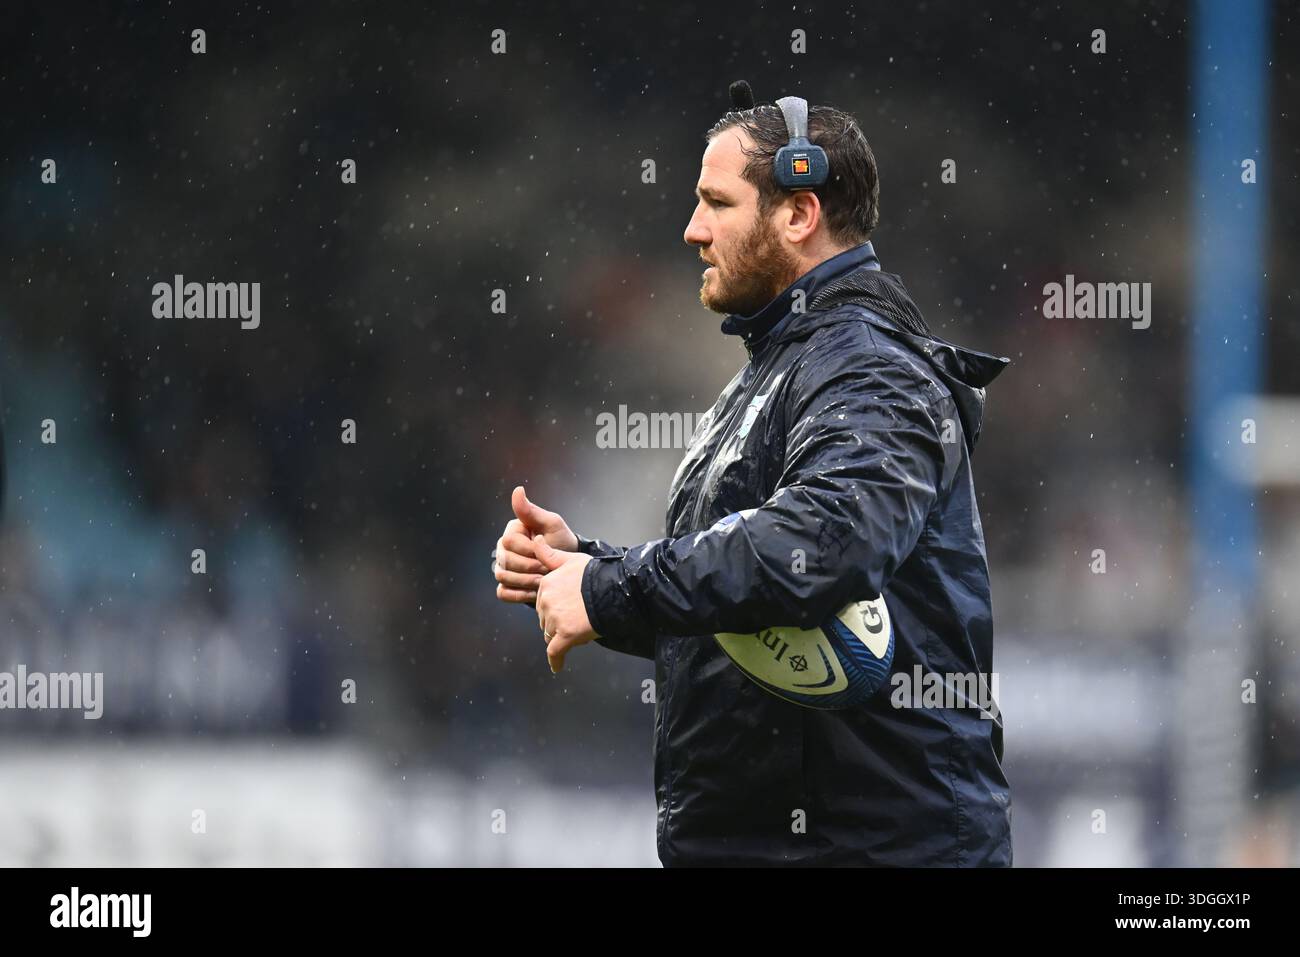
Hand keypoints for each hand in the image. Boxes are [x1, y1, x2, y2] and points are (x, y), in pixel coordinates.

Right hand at [494, 486, 578, 603]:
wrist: (568, 565)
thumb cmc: (561, 542)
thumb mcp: (552, 524)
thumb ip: (533, 511)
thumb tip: (518, 490)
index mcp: (512, 532)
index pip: (510, 542)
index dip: (529, 550)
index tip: (546, 552)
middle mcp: (503, 549)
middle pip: (505, 561)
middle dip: (530, 567)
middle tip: (548, 570)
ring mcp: (502, 567)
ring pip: (503, 576)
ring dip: (525, 581)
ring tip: (544, 581)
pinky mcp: (506, 585)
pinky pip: (503, 592)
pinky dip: (519, 594)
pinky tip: (535, 592)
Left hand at [533, 535, 596, 672]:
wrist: (614, 591)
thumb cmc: (596, 574)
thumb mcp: (571, 559)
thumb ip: (550, 554)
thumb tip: (535, 540)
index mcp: (546, 584)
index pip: (543, 602)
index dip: (556, 607)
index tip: (569, 608)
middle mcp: (546, 601)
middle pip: (545, 619)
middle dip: (558, 622)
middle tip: (579, 618)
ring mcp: (554, 619)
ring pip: (550, 634)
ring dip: (562, 636)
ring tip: (581, 630)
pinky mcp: (565, 635)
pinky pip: (555, 652)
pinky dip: (556, 661)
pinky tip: (557, 667)